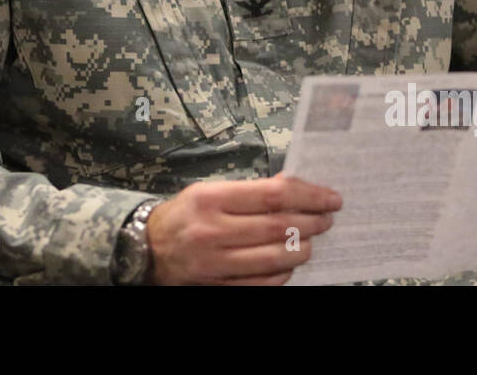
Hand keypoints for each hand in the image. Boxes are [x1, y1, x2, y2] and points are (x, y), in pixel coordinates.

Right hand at [146, 173, 341, 284]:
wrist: (147, 248)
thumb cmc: (185, 214)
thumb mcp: (209, 191)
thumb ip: (249, 192)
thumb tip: (293, 189)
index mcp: (210, 199)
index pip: (272, 195)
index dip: (308, 195)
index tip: (330, 198)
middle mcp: (212, 231)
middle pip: (277, 227)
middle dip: (312, 222)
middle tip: (327, 218)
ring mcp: (214, 263)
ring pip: (274, 259)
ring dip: (302, 249)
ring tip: (313, 241)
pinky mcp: (217, 287)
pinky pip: (262, 284)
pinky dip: (283, 274)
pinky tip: (291, 263)